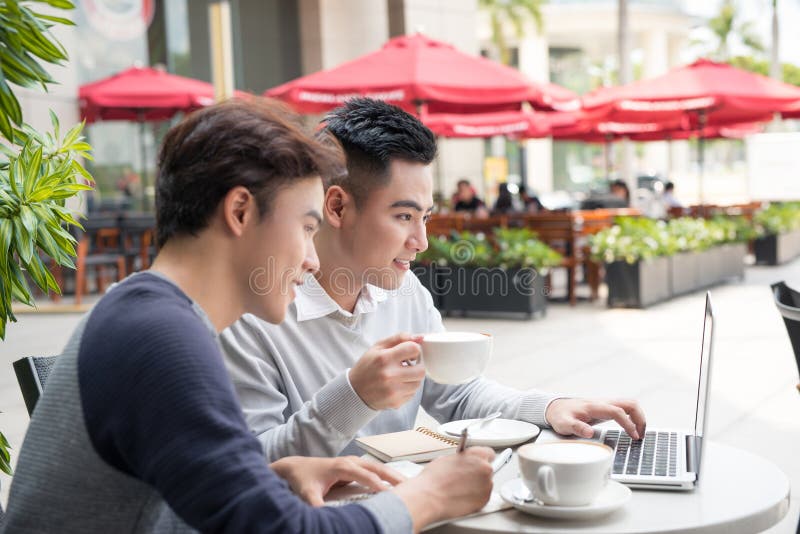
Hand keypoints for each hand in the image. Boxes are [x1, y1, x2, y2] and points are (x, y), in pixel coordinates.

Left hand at [270, 456, 404, 505]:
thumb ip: (316, 507)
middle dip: (392, 476)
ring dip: (391, 474)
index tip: (392, 495)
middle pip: (376, 468)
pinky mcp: (352, 466)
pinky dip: (384, 474)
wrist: (295, 467)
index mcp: (342, 467)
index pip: (366, 476)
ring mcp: (351, 462)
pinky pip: (372, 470)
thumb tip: (324, 519)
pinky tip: (392, 482)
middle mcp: (349, 462)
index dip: (379, 485)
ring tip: (406, 483)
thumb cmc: (302, 479)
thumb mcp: (307, 495)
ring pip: (376, 467)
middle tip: (409, 485)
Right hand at [349, 333, 425, 409]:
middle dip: (418, 365)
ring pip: (418, 383)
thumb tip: (420, 337)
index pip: (413, 349)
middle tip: (409, 364)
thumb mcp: (378, 347)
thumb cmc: (367, 366)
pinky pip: (412, 394)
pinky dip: (408, 388)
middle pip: (421, 370)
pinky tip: (397, 385)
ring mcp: (393, 391)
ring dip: (413, 378)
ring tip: (401, 375)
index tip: (409, 353)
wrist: (355, 390)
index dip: (414, 349)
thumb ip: (399, 338)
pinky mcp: (396, 402)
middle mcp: (389, 376)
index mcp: (384, 358)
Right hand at [392, 447, 494, 530]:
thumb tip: (463, 462)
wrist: (430, 497)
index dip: (481, 458)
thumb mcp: (447, 458)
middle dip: (478, 472)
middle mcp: (485, 470)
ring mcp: (486, 486)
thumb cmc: (435, 479)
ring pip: (485, 483)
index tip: (477, 462)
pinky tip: (463, 496)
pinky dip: (475, 497)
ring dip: (477, 485)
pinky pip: (483, 496)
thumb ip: (462, 459)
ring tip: (461, 488)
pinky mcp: (484, 501)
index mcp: (477, 455)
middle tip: (465, 477)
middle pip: (487, 469)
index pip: (489, 453)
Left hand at [545, 398, 645, 439]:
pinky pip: (625, 408)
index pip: (617, 412)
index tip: (634, 436)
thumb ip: (576, 428)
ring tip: (639, 433)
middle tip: (641, 435)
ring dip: (638, 417)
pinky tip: (632, 428)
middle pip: (629, 404)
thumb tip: (588, 433)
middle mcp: (602, 402)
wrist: (555, 407)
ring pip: (629, 404)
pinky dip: (633, 417)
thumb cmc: (560, 416)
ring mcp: (605, 403)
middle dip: (640, 419)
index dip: (628, 424)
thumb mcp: (563, 424)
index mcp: (593, 407)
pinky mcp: (606, 407)